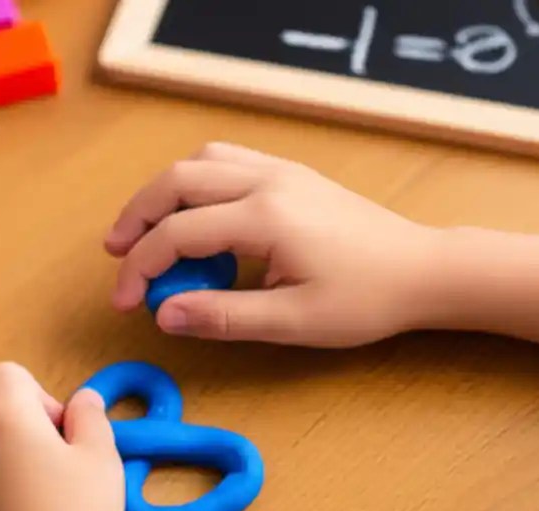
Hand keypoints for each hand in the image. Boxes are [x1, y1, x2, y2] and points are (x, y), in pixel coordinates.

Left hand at [0, 363, 123, 510]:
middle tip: (52, 446)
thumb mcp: (101, 459)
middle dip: (15, 406)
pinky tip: (31, 509)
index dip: (41, 391)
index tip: (64, 431)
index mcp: (3, 416)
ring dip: (5, 439)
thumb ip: (91, 418)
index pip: (5, 372)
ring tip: (45, 479)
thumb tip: (82, 399)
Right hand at [106, 142, 445, 347]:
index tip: (126, 302)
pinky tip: (193, 216)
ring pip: (199, 162)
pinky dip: (195, 183)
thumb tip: (165, 314)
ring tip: (145, 232)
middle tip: (116, 255)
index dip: (141, 268)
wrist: (422, 271)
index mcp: (266, 217)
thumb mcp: (293, 322)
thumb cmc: (367, 299)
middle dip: (137, 217)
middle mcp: (268, 181)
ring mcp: (281, 172)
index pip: (177, 234)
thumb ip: (223, 316)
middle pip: (177, 181)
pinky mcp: (291, 175)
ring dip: (164, 194)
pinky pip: (226, 161)